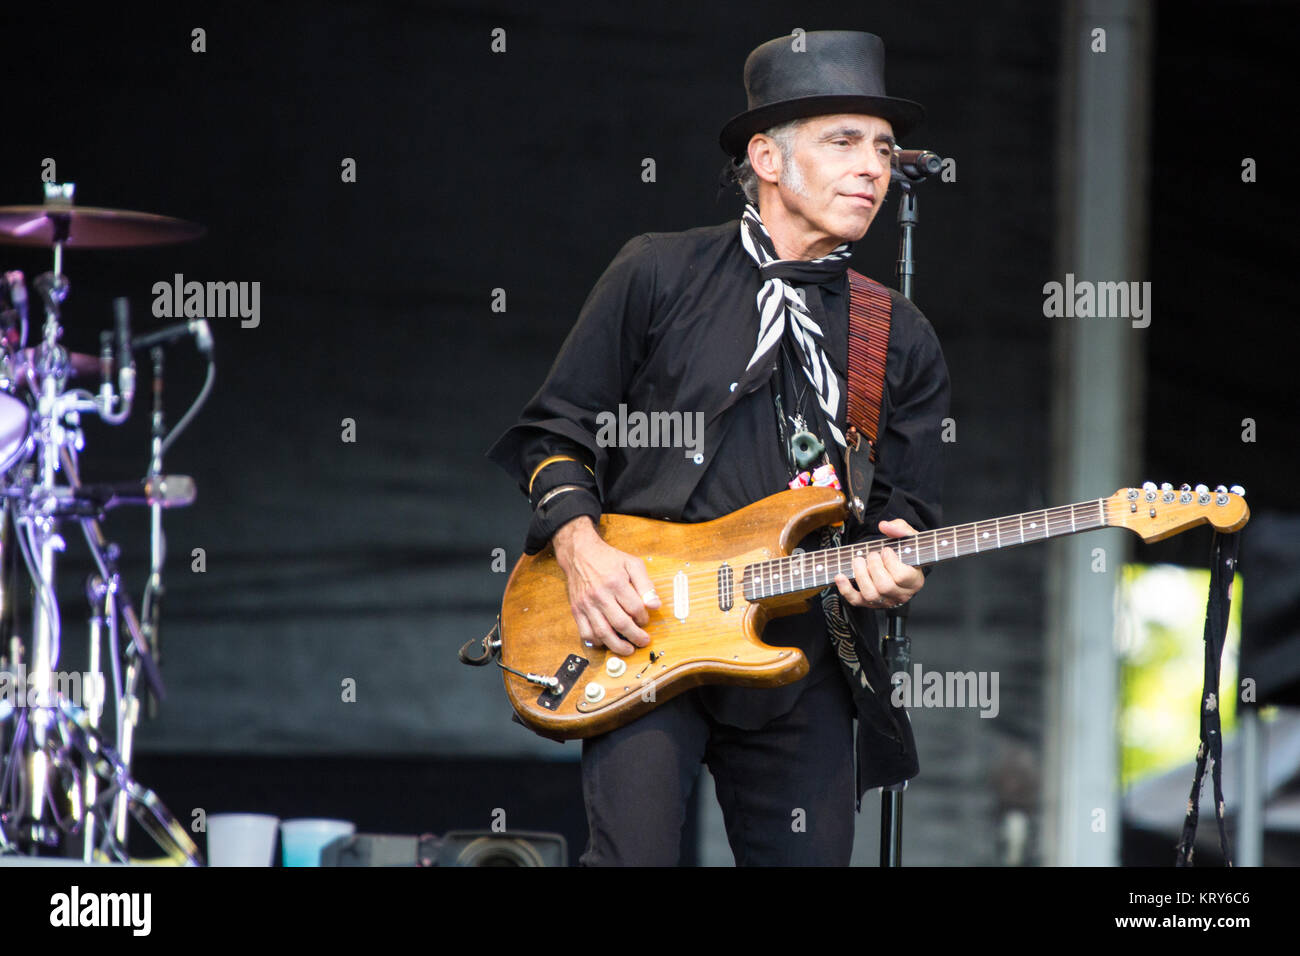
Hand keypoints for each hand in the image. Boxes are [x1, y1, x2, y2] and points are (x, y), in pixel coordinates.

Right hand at [552, 516, 660, 655]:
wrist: (580, 554)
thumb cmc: (608, 559)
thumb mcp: (632, 564)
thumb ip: (646, 584)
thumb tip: (655, 605)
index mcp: (616, 582)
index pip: (635, 608)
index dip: (644, 618)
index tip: (645, 620)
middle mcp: (600, 595)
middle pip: (621, 623)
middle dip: (635, 636)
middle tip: (643, 641)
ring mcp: (586, 605)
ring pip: (603, 633)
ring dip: (618, 645)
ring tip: (628, 649)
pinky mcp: (576, 610)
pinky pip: (586, 633)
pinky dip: (597, 642)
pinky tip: (607, 642)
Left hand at [833, 518, 924, 609]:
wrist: (899, 564)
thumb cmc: (905, 553)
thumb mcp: (909, 538)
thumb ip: (901, 529)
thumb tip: (884, 526)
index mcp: (914, 581)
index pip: (902, 576)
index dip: (891, 561)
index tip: (886, 550)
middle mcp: (901, 594)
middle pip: (884, 586)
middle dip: (874, 566)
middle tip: (871, 554)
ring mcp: (884, 601)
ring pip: (870, 594)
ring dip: (860, 575)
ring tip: (858, 560)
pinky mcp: (869, 602)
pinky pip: (856, 600)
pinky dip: (845, 588)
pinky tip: (840, 576)